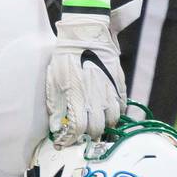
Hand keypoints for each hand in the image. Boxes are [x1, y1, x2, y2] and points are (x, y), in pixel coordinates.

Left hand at [46, 0, 140, 146]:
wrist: (85, 35)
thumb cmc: (65, 58)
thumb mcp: (54, 81)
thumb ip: (56, 106)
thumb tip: (56, 128)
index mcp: (78, 96)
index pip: (79, 128)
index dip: (72, 139)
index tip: (67, 142)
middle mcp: (96, 96)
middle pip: (97, 128)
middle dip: (89, 134)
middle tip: (83, 134)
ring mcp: (110, 90)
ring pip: (112, 119)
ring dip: (104, 125)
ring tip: (96, 124)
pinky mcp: (119, 83)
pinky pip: (121, 105)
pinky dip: (116, 113)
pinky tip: (107, 112)